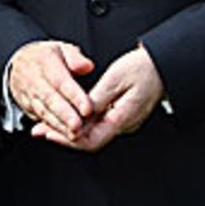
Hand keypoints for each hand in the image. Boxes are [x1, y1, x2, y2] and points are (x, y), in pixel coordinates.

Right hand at [7, 40, 94, 139]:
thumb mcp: (60, 48)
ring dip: (58, 126)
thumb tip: (86, 67)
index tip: (87, 108)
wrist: (17, 64)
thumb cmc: (45, 58)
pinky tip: (62, 136)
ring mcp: (29, 95)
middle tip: (78, 127)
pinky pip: (39, 119)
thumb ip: (75, 57)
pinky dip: (51, 129)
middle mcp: (35, 80)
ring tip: (73, 135)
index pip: (61, 81)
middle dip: (65, 115)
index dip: (74, 96)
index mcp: (45, 62)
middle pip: (51, 100)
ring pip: (44, 112)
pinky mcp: (27, 107)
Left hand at [31, 44, 163, 151]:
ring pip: (92, 133)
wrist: (163, 65)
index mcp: (122, 118)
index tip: (49, 133)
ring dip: (70, 129)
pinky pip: (98, 124)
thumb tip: (79, 114)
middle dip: (63, 136)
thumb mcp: (115, 79)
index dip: (68, 140)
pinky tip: (68, 116)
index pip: (91, 140)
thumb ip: (96, 98)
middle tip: (41, 131)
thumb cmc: (143, 69)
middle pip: (89, 140)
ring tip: (47, 124)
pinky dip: (80, 122)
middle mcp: (123, 124)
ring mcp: (123, 121)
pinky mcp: (121, 114)